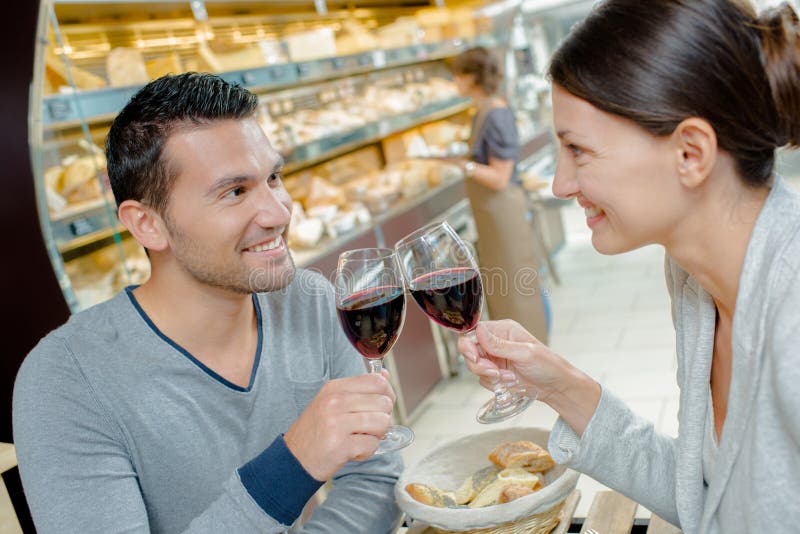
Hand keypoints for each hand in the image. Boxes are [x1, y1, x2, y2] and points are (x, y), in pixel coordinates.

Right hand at [284, 370, 394, 480]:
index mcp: (334, 388)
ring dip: (377, 435)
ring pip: (382, 423)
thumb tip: (385, 376)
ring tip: (360, 438)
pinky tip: (353, 451)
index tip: (381, 406)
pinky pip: (372, 445)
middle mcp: (334, 401)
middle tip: (368, 427)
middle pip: (383, 403)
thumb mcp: (332, 402)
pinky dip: (367, 451)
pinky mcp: (340, 445)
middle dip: (383, 418)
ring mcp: (336, 423)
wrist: (293, 460)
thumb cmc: (317, 431)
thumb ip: (359, 389)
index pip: (377, 381)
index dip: (388, 395)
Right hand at [459, 320, 601, 435]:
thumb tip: (478, 330)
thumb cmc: (548, 365)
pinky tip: (510, 382)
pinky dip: (494, 383)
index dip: (468, 344)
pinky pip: (483, 379)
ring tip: (508, 378)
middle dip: (480, 364)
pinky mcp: (496, 373)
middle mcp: (496, 342)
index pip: (474, 331)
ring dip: (489, 375)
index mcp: (503, 330)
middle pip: (470, 351)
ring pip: (475, 366)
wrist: (556, 388)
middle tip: (494, 372)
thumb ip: (499, 344)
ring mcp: (495, 358)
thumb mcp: (524, 353)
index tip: (473, 357)